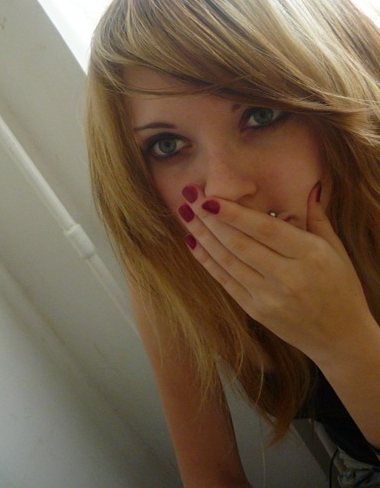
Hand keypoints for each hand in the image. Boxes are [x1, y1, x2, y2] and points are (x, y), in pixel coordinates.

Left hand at [179, 184, 372, 361]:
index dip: (234, 214)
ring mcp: (268, 297)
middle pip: (239, 243)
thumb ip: (318, 218)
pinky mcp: (255, 310)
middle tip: (189, 196)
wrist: (341, 339)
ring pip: (227, 260)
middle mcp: (287, 276)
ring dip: (202, 235)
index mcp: (309, 255)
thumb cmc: (341, 288)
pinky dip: (207, 260)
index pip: (265, 230)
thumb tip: (310, 186)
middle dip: (210, 218)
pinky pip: (225, 281)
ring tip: (185, 214)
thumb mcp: (336, 250)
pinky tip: (192, 241)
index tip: (210, 197)